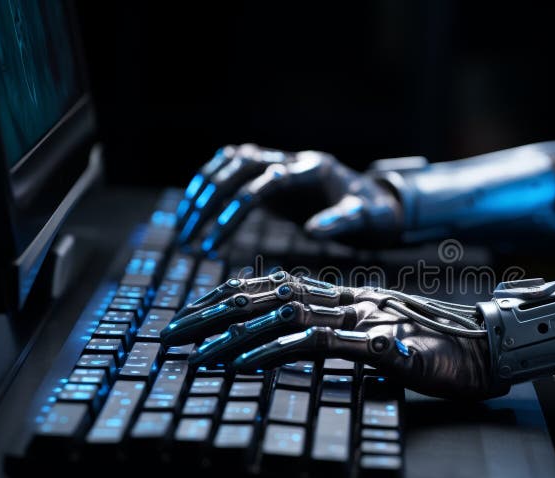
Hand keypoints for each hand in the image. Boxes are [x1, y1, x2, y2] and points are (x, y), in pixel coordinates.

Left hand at [160, 271, 505, 399]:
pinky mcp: (381, 345)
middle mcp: (348, 299)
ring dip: (235, 334)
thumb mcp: (380, 336)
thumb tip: (297, 340)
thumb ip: (342, 333)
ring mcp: (363, 318)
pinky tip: (246, 364)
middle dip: (214, 311)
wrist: (488, 350)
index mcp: (345, 296)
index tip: (192, 315)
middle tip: (172, 332)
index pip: (275, 286)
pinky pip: (320, 344)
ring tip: (198, 353)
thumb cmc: (437, 348)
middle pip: (268, 294)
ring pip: (285, 315)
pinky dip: (278, 351)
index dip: (229, 297)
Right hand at [175, 144, 402, 250]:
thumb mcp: (365, 217)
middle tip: (189, 241)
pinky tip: (191, 212)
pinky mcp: (267, 172)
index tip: (216, 241)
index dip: (238, 209)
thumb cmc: (369, 210)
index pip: (265, 182)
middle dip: (209, 204)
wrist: (369, 197)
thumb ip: (341, 222)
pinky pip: (228, 170)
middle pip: (237, 169)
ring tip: (184, 232)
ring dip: (201, 195)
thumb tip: (313, 231)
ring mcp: (276, 162)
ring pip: (226, 166)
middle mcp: (289, 159)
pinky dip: (206, 186)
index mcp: (312, 169)